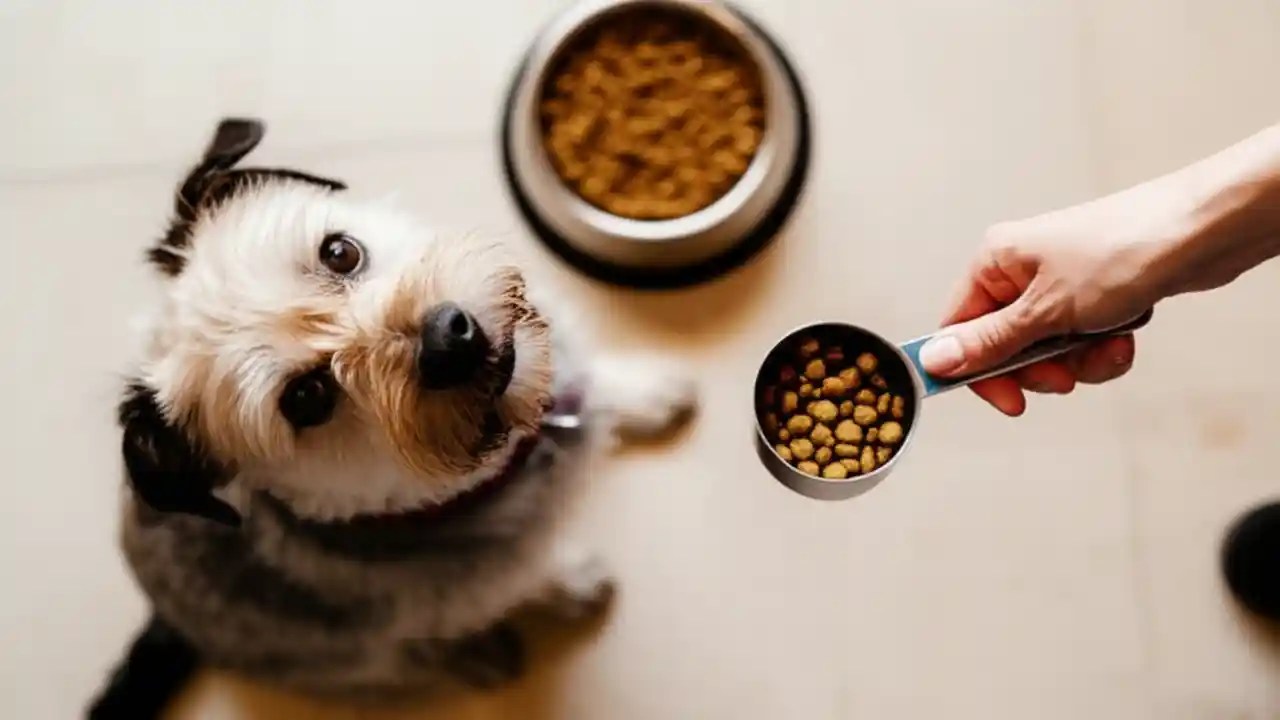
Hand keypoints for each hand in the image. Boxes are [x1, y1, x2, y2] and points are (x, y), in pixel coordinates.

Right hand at [921, 122, 1279, 415]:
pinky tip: (1126, 334)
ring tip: (1109, 343)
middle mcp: (1020, 270)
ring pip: (1047, 350)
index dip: (979, 370)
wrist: (1202, 232)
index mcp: (995, 262)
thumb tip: (932, 362)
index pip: (959, 329)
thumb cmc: (1123, 252)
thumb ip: (988, 343)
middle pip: (1004, 346)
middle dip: (1042, 367)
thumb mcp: (1045, 312)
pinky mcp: (1094, 294)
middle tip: (1067, 372)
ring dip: (1080, 361)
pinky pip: (1081, 341)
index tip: (1010, 401)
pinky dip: (1103, 348)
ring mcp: (1058, 283)